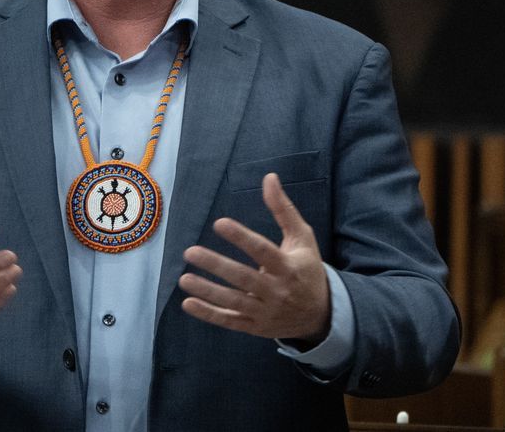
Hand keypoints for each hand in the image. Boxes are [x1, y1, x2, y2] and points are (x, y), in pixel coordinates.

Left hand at [179, 173, 329, 343]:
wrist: (321, 314)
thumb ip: (283, 209)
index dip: (241, 237)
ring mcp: (265, 311)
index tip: (219, 223)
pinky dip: (209, 314)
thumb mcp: (302, 238)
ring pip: (233, 301)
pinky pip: (230, 321)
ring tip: (183, 278)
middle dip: (216, 265)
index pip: (262, 251)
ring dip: (207, 291)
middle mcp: (277, 291)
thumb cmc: (307, 268)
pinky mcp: (256, 326)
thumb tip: (269, 177)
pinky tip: (187, 303)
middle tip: (190, 251)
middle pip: (243, 278)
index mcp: (288, 267)